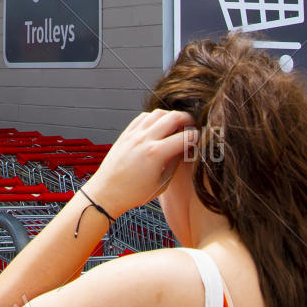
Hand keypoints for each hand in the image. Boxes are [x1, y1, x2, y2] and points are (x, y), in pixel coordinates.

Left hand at [82, 109, 196, 217]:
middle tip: (192, 126)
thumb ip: (176, 162)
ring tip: (176, 125)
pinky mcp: (125, 134)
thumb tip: (186, 149)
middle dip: (188, 119)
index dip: (197, 137)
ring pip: (158, 113)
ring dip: (170, 116)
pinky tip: (158, 126)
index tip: (199, 140)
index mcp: (156, 153)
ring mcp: (133, 135)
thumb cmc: (134, 193)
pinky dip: (154, 117)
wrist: (107, 192)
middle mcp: (144, 140)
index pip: (186, 136)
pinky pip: (143, 117)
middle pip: (174, 117)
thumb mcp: (162, 182)